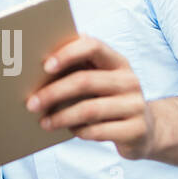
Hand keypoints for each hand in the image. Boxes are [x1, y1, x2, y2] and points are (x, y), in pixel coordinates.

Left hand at [25, 35, 154, 159]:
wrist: (145, 131)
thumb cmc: (111, 101)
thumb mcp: (101, 81)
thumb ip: (80, 69)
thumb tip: (41, 64)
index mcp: (118, 62)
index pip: (93, 47)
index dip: (68, 53)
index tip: (45, 66)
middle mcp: (130, 81)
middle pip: (85, 81)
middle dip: (54, 92)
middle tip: (32, 103)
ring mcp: (135, 106)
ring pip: (89, 110)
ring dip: (61, 117)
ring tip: (44, 123)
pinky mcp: (135, 130)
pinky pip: (98, 131)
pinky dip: (78, 132)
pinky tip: (68, 132)